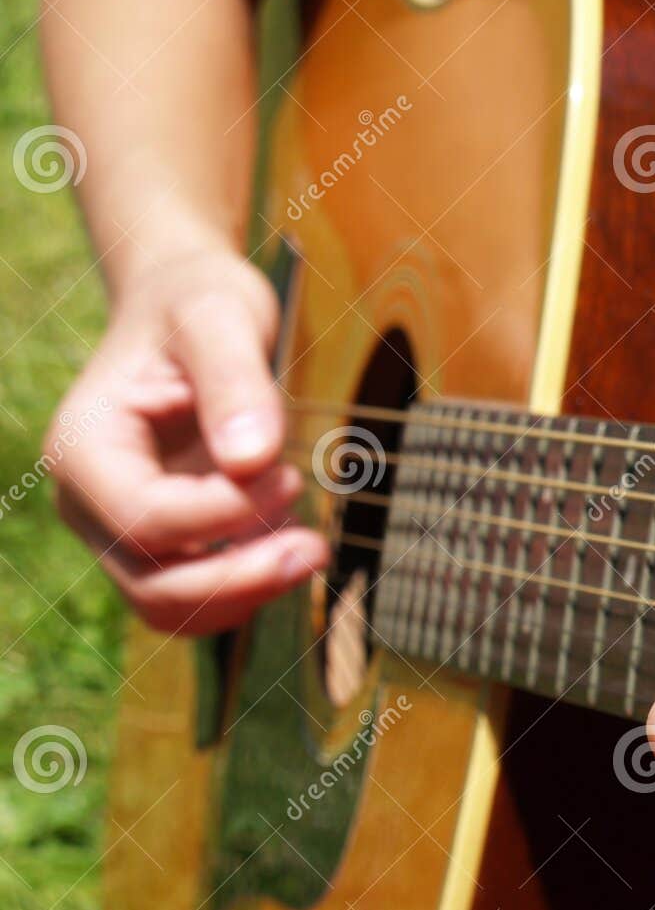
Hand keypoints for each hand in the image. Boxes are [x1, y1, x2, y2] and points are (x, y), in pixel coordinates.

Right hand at [49, 247, 327, 634]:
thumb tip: (253, 459)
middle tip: (316, 546)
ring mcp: (120, 529)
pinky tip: (289, 541)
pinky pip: (198, 597)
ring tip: (310, 546)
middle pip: (153, 584)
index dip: (224, 515)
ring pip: (172, 606)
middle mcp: (89, 500)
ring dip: (247, 592)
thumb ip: (236, 382)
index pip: (146, 518)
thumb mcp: (220, 315)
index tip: (286, 473)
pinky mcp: (161, 543)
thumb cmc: (198, 304)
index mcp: (84, 446)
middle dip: (239, 578)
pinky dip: (248, 586)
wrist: (187, 308)